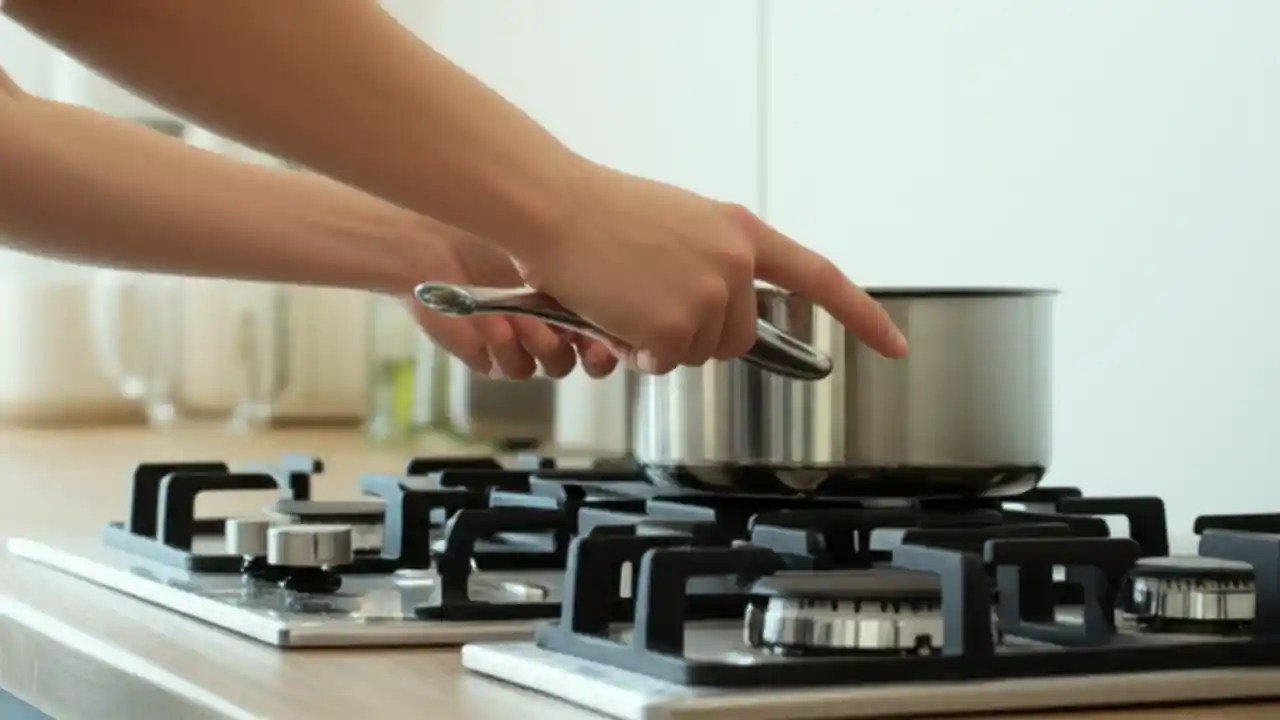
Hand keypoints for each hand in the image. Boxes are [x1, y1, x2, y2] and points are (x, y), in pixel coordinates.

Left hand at [405, 218, 618, 378]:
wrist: (428, 242)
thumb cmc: (491, 229)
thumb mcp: (553, 249)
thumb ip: (593, 274)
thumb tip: (633, 299)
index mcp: (569, 286)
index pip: (607, 326)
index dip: (616, 337)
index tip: (617, 336)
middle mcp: (547, 314)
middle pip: (586, 356)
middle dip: (590, 352)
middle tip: (588, 344)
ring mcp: (518, 337)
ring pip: (553, 366)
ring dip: (545, 345)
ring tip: (524, 318)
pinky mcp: (487, 354)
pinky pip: (514, 370)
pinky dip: (507, 350)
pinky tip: (493, 324)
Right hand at [512, 164, 907, 373]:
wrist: (554, 209)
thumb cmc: (601, 215)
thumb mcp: (680, 226)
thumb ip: (715, 262)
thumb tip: (721, 312)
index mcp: (741, 231)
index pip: (819, 277)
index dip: (862, 316)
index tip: (895, 346)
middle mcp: (736, 262)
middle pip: (738, 336)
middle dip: (699, 336)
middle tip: (650, 304)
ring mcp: (711, 294)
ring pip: (701, 354)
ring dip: (664, 343)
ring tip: (628, 300)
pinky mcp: (679, 325)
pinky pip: (667, 363)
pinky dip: (639, 351)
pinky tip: (617, 315)